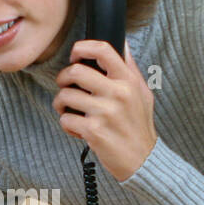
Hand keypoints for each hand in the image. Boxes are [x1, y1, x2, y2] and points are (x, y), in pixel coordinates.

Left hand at [52, 39, 155, 181]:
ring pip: (65, 96)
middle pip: (76, 71)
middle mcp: (118, 94)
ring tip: (69, 110)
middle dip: (63, 78)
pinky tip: (78, 129)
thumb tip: (124, 44)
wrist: (142, 160)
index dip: (82, 47)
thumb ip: (131, 68)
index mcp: (128, 81)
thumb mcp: (142, 93)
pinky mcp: (94, 131)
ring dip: (61, 104)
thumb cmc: (139, 125)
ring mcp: (105, 112)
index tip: (75, 55)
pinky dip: (67, 124)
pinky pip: (66, 119)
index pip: (103, 50)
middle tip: (65, 86)